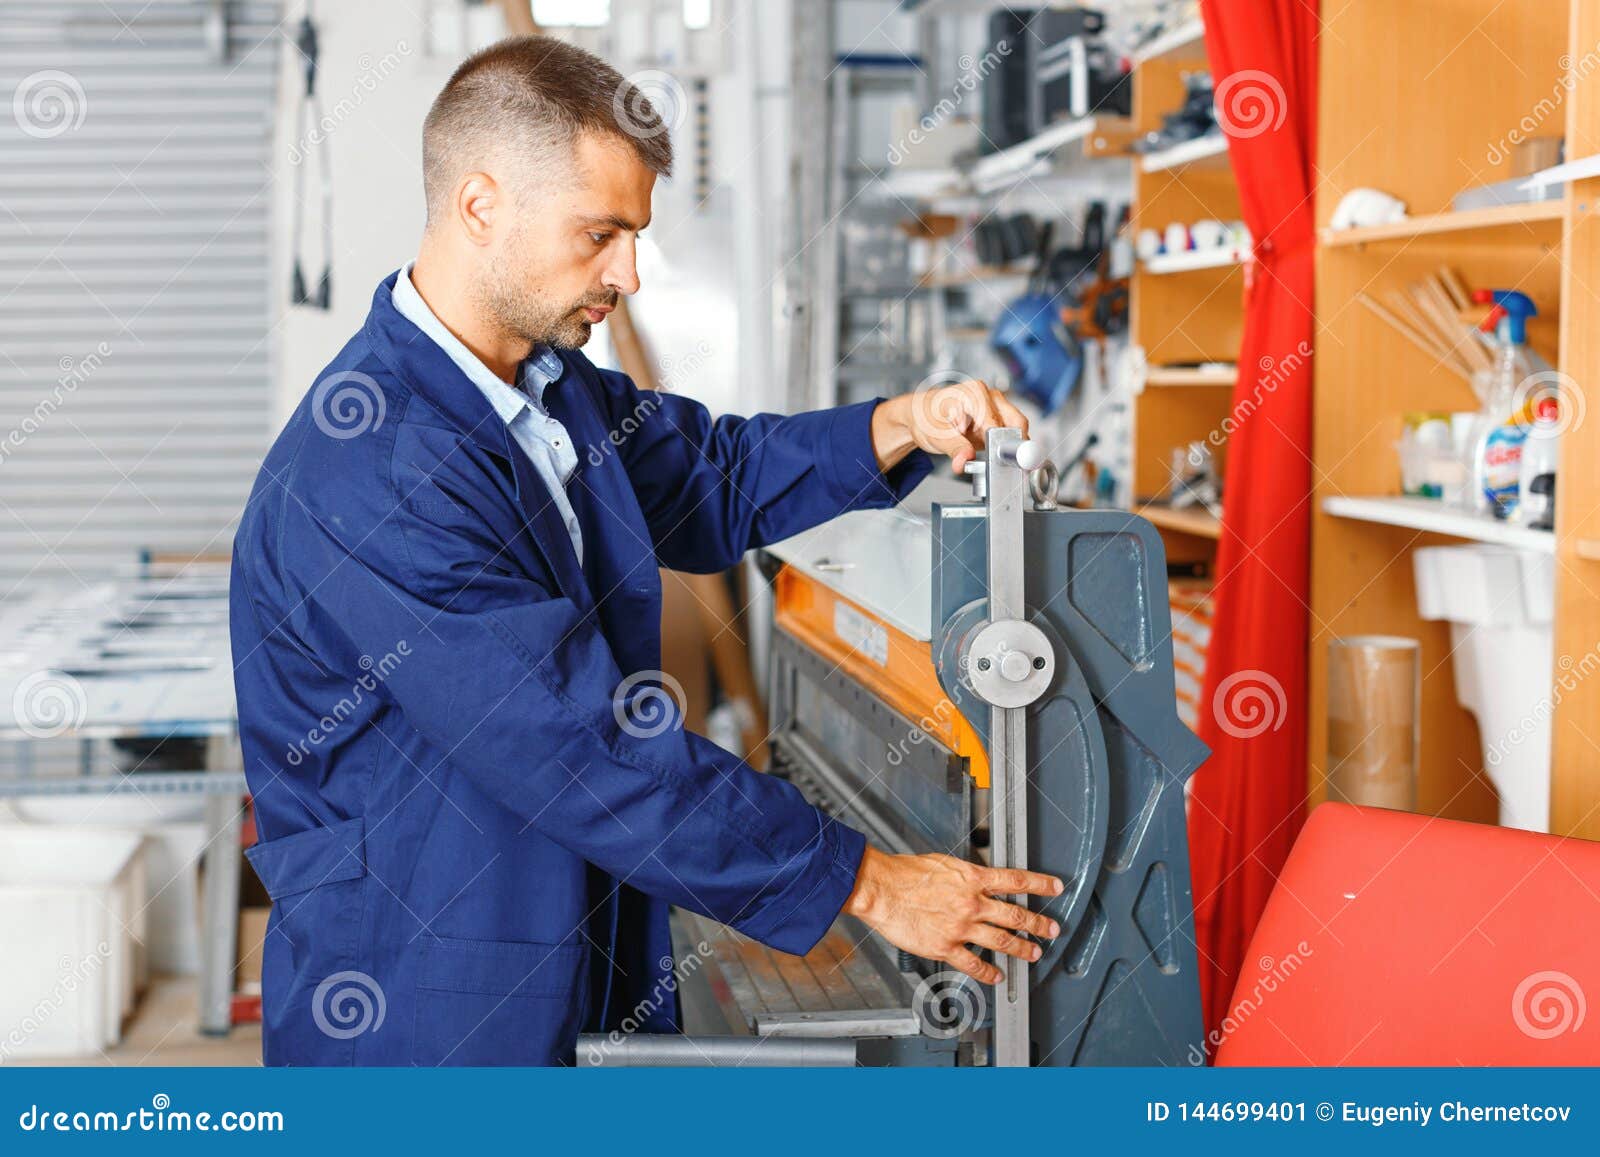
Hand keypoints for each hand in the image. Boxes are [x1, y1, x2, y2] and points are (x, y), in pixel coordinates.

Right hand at [843, 845, 1062, 983]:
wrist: (883, 888)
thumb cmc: (905, 873)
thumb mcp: (943, 864)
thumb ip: (965, 875)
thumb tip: (978, 879)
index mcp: (972, 879)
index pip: (1016, 880)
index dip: (1040, 883)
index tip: (1054, 887)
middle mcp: (972, 903)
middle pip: (1015, 914)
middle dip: (1038, 923)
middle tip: (1052, 929)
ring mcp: (961, 927)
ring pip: (1002, 940)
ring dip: (1022, 948)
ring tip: (1034, 954)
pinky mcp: (946, 947)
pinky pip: (973, 964)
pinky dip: (988, 972)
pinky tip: (996, 976)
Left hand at [870, 380, 1029, 474]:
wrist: (921, 415)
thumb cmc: (926, 417)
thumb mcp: (936, 435)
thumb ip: (954, 448)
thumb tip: (965, 460)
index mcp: (975, 394)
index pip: (998, 423)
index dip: (1000, 445)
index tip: (1001, 461)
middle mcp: (989, 396)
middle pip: (1015, 424)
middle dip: (1008, 446)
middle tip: (996, 464)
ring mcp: (995, 406)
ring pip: (1015, 430)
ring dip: (1006, 447)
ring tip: (988, 457)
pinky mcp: (996, 419)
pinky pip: (1010, 434)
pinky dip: (1005, 447)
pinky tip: (992, 454)